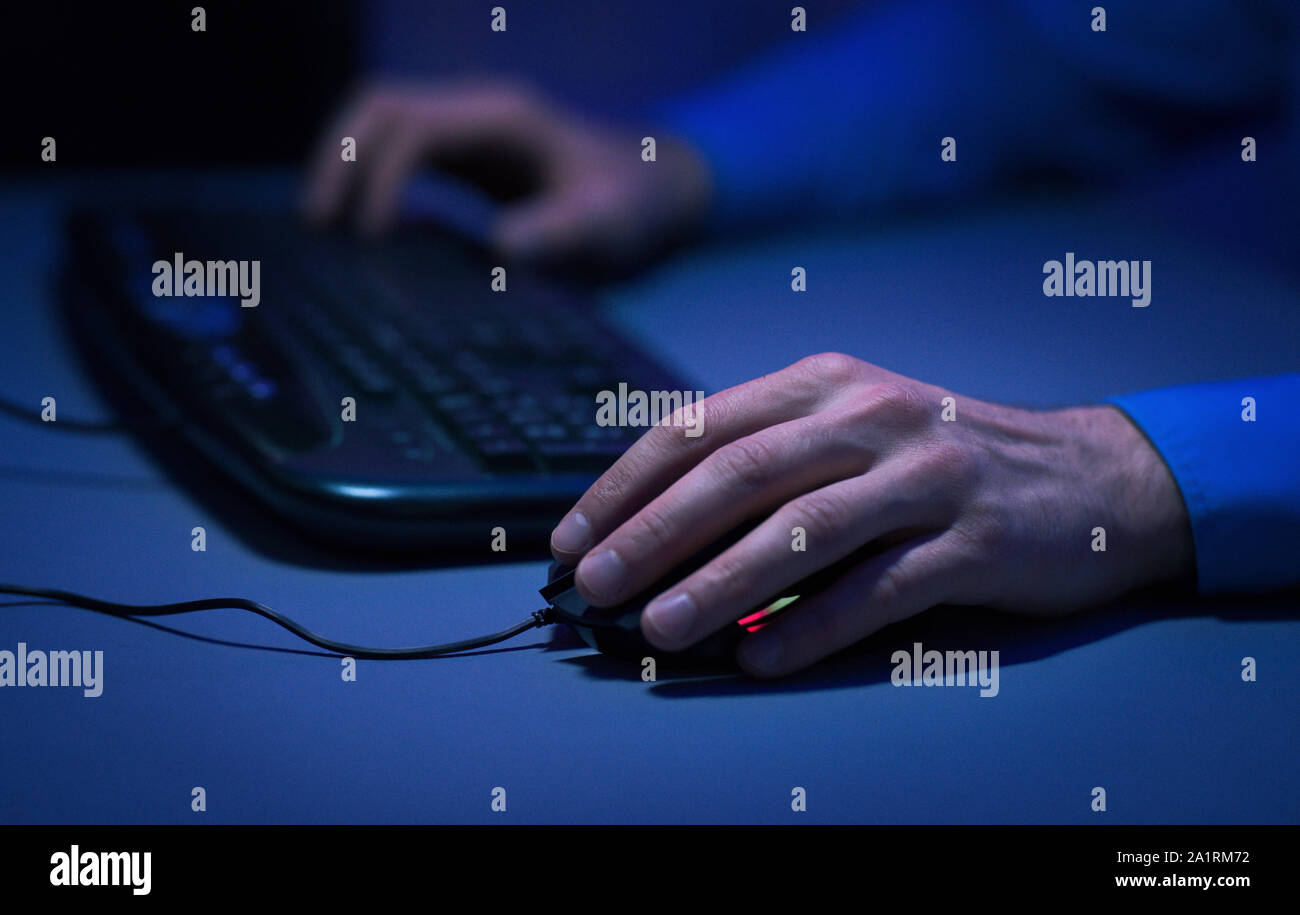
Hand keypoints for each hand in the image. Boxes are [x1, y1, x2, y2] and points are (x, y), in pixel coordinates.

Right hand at [302, 80, 712, 270]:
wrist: (659, 190)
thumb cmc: (634, 206)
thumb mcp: (609, 226)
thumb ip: (563, 233)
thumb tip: (501, 244)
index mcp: (504, 119)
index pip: (412, 125)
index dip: (378, 175)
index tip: (374, 239)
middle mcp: (478, 114)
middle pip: (379, 109)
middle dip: (339, 160)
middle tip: (317, 226)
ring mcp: (469, 132)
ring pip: (380, 126)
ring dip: (345, 168)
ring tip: (323, 230)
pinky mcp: (467, 160)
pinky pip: (400, 157)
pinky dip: (372, 185)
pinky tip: (366, 235)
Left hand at [549, 353, 1194, 676]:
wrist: (1087, 475)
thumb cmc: (941, 461)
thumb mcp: (852, 433)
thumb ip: (769, 464)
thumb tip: (656, 534)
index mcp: (824, 386)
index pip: (700, 428)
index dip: (626, 485)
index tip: (571, 538)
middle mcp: (870, 416)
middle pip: (740, 474)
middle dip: (654, 533)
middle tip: (594, 586)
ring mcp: (927, 473)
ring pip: (804, 529)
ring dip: (722, 583)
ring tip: (659, 627)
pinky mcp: (975, 537)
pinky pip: (880, 588)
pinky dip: (813, 627)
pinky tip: (760, 660)